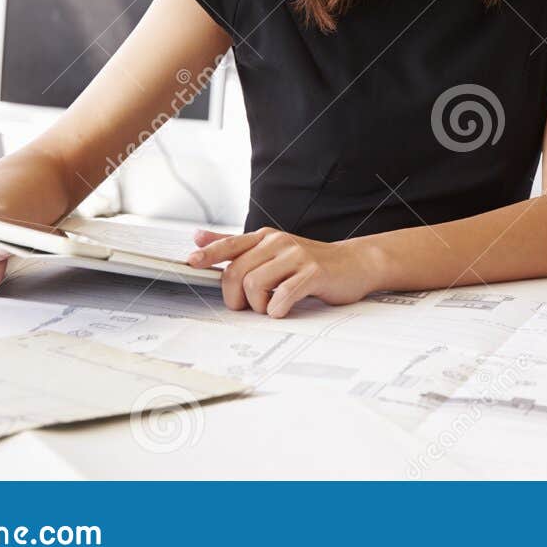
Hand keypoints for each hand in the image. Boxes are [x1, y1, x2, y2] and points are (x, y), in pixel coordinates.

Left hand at [189, 227, 373, 317]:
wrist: (355, 263)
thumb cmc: (310, 262)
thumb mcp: (272, 250)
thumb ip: (235, 245)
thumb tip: (197, 236)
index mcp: (265, 238)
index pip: (229, 245)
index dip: (208, 254)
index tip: (191, 262)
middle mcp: (278, 242)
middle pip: (236, 272)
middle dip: (235, 298)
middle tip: (247, 306)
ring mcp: (296, 256)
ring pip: (255, 285)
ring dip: (258, 306)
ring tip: (271, 306)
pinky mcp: (313, 272)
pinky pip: (282, 296)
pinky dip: (278, 309)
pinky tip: (284, 309)